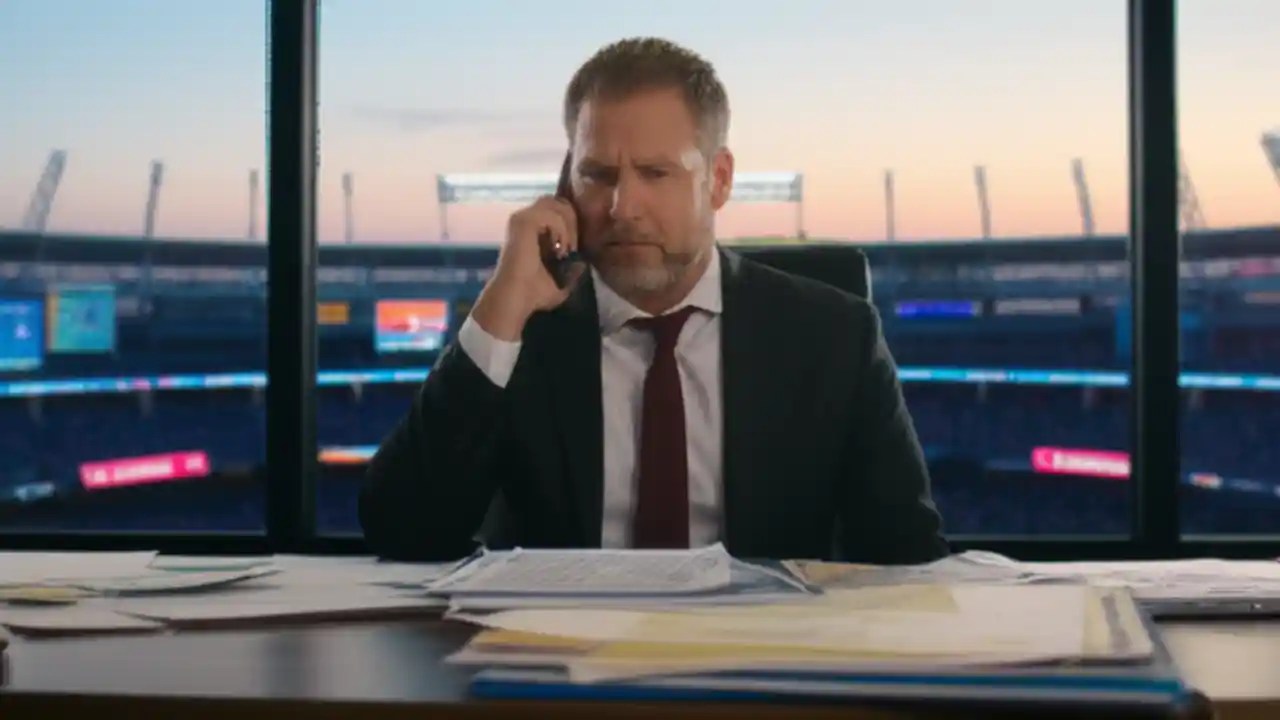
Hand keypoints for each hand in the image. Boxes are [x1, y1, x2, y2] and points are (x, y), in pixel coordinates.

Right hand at [471, 196, 585, 340]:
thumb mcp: (559, 280)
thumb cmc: (533, 294)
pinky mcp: (523, 221)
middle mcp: (524, 219)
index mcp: (530, 230)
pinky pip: (551, 214)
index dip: (570, 223)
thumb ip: (571, 270)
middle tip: (572, 246)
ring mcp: (522, 218)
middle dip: (570, 220)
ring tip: (565, 249)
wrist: (516, 298)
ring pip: (555, 204)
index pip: (556, 210)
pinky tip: (559, 248)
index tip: (572, 249)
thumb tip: (583, 263)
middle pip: (557, 202)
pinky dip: (561, 230)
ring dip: (567, 225)